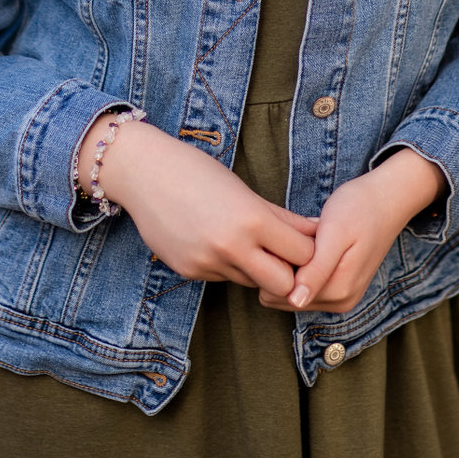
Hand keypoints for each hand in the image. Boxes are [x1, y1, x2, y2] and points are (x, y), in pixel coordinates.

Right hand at [89, 115, 318, 296]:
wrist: (143, 173)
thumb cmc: (197, 172)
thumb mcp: (244, 190)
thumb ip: (280, 218)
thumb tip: (316, 233)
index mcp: (251, 219)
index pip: (303, 255)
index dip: (308, 251)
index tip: (306, 243)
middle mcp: (231, 246)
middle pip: (284, 285)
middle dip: (289, 274)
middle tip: (284, 257)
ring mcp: (208, 263)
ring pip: (251, 282)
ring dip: (256, 269)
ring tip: (245, 242)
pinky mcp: (190, 272)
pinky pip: (223, 278)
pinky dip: (227, 265)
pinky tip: (214, 241)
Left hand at [257, 147, 446, 315]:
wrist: (387, 199)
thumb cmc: (358, 208)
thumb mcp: (334, 234)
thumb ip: (317, 270)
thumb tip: (295, 301)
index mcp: (338, 291)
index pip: (283, 295)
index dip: (273, 267)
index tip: (278, 239)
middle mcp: (341, 302)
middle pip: (288, 297)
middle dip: (282, 268)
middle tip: (289, 235)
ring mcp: (342, 297)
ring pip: (295, 291)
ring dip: (290, 267)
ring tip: (299, 237)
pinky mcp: (341, 288)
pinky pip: (307, 285)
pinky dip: (300, 266)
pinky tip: (305, 244)